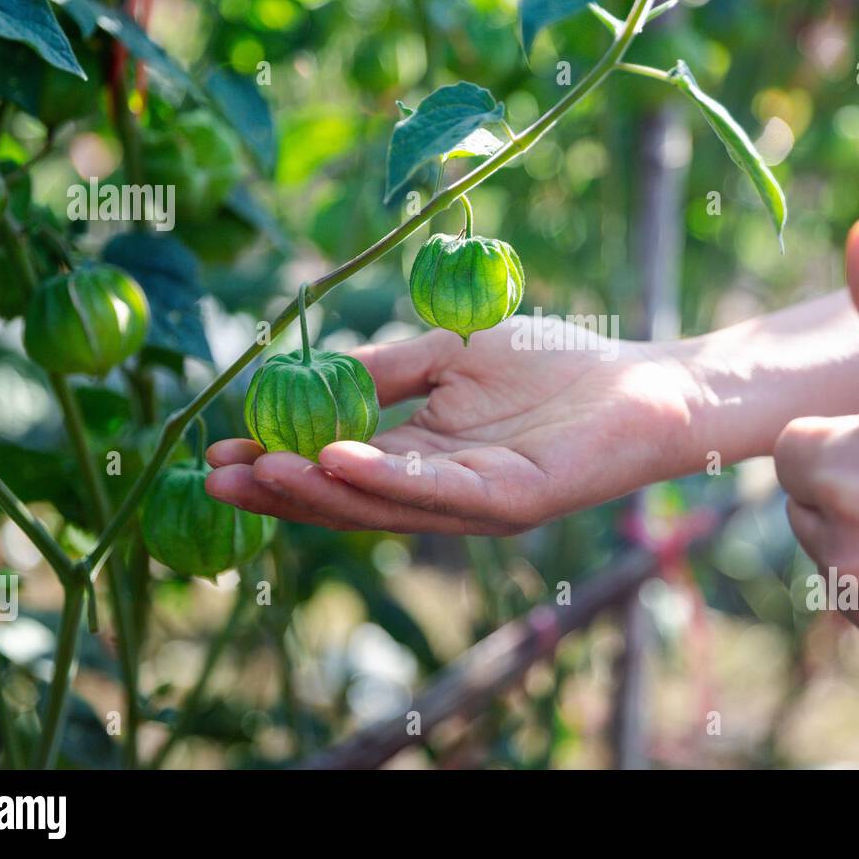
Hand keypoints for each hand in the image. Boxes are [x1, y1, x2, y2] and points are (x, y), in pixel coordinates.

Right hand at [205, 318, 699, 534]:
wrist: (642, 379)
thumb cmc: (553, 364)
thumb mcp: (451, 354)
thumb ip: (388, 370)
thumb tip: (311, 377)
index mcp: (423, 457)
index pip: (338, 467)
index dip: (280, 462)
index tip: (217, 448)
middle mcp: (441, 492)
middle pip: (348, 498)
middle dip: (281, 487)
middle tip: (216, 475)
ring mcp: (476, 503)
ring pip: (385, 504)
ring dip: (318, 489)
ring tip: (259, 468)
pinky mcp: (514, 500)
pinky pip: (441, 493)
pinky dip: (386, 477)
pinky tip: (336, 458)